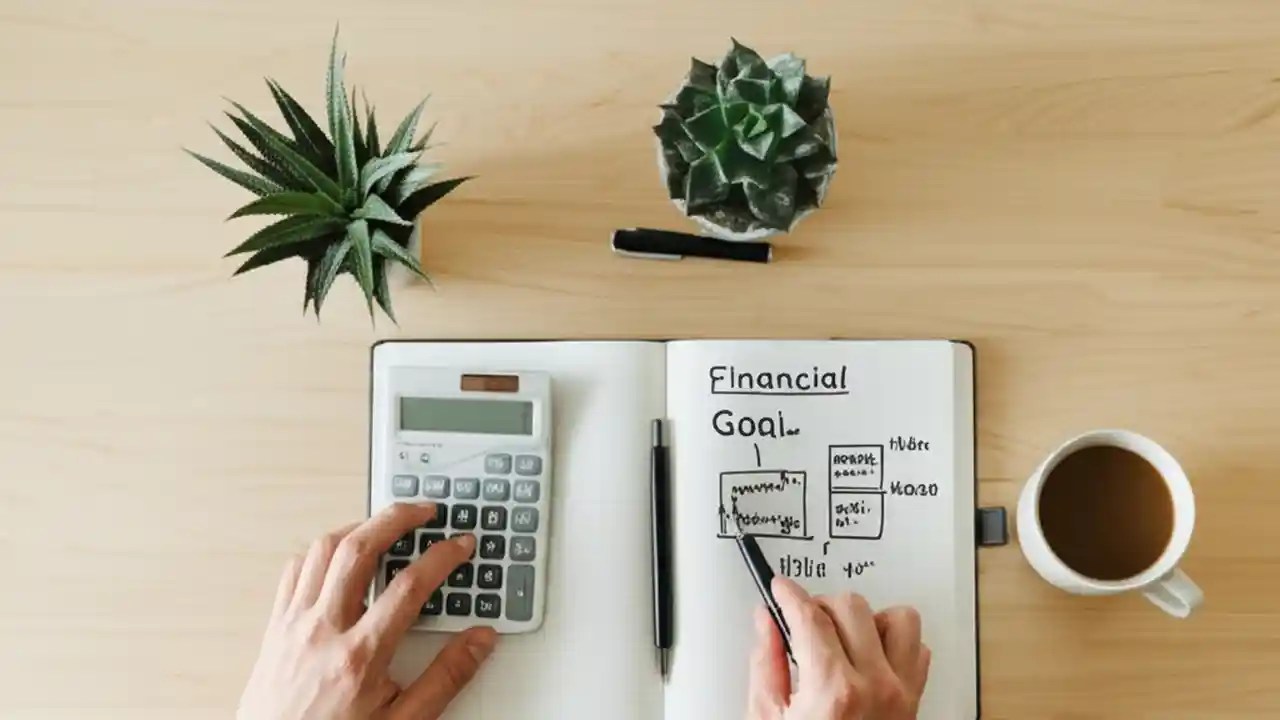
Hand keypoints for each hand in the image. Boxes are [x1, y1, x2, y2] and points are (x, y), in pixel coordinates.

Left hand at [238, 503, 496, 719]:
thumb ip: (446, 678)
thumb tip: (480, 641)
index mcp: (360, 656)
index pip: (409, 586)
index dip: (442, 557)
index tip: (459, 545)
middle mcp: (323, 631)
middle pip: (360, 550)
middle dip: (396, 518)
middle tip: (423, 509)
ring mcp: (294, 625)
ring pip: (323, 551)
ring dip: (357, 527)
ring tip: (384, 523)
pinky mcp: (276, 628)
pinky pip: (295, 570)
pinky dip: (319, 550)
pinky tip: (337, 552)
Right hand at [746, 577, 929, 719]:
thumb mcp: (769, 719)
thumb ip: (766, 663)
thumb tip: (766, 624)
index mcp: (833, 690)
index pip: (810, 615)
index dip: (789, 594)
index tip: (781, 589)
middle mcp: (875, 686)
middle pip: (851, 607)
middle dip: (821, 606)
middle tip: (803, 621)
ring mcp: (902, 693)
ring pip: (898, 619)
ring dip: (868, 620)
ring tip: (844, 636)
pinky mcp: (916, 701)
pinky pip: (919, 650)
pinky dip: (897, 644)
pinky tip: (871, 655)